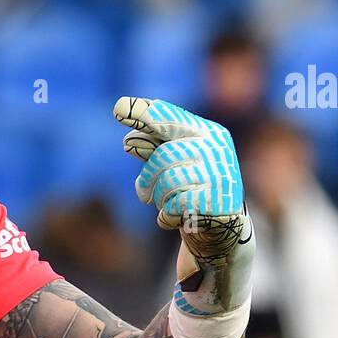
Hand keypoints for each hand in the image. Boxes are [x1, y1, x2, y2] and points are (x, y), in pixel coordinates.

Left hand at [113, 96, 253, 315]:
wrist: (221, 230)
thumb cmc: (192, 189)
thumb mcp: (172, 164)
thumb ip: (153, 147)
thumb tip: (129, 141)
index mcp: (208, 133)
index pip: (169, 119)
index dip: (142, 114)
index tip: (116, 107)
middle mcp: (217, 149)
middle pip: (164, 157)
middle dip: (148, 178)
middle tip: (143, 194)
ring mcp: (219, 175)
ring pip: (167, 182)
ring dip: (158, 199)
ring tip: (164, 206)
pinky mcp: (216, 203)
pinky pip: (174, 207)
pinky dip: (165, 217)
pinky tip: (173, 219)